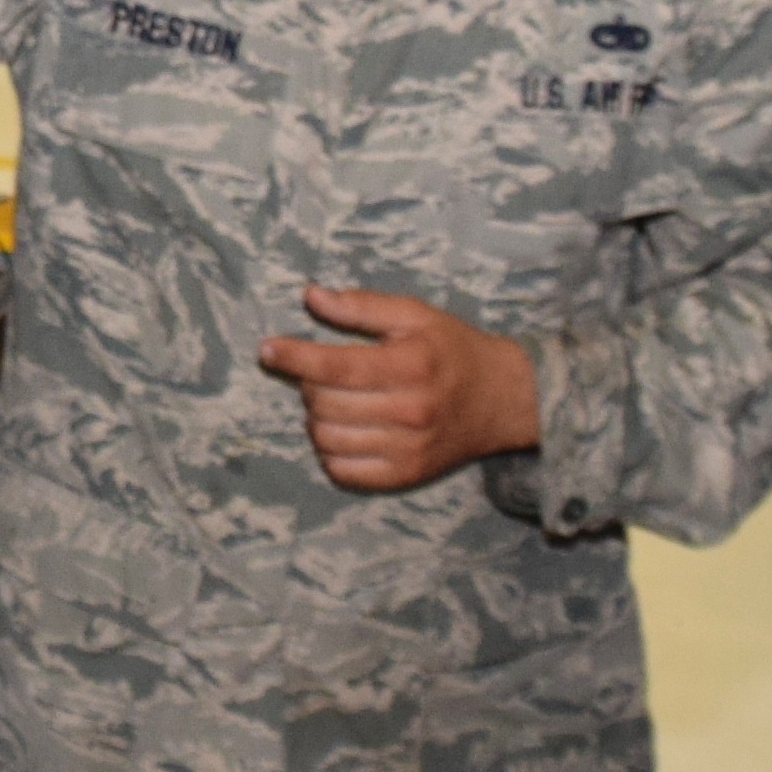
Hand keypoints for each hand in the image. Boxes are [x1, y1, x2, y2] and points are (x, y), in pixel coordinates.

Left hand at [256, 284, 539, 491]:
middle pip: (324, 403)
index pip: (333, 366)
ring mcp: (407, 448)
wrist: (504, 400)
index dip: (293, 357)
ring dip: (316, 417)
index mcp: (410, 365)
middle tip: (321, 372)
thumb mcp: (415, 315)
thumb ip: (362, 306)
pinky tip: (343, 429)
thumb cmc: (453, 351)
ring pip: (326, 438)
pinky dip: (330, 451)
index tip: (268, 348)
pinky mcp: (405, 475)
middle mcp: (409, 410)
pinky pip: (342, 471)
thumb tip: (311, 296)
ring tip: (333, 400)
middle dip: (308, 383)